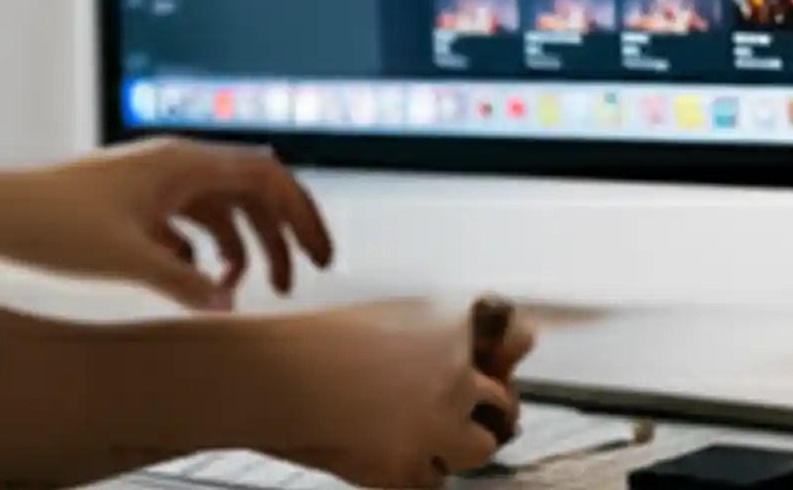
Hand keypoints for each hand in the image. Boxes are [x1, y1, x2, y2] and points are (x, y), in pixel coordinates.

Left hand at [0, 137, 332, 309]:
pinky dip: (201, 253)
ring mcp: (157, 184)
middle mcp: (178, 166)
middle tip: (296, 282)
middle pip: (251, 196)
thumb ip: (186, 282)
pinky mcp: (136, 205)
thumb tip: (229, 308)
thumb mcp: (130, 258)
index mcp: (186, 163)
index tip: (320, 258)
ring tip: (241, 292)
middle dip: (278, 238)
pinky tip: (192, 282)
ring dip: (240, 250)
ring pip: (220, 212)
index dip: (303, 216)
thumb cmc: (56, 223)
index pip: (269, 180)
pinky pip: (188, 224)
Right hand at [253, 299, 535, 488]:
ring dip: (453, 444)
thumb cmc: (321, 342)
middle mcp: (458, 374)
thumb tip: (524, 345)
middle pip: (506, 404)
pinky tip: (377, 446)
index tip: (491, 360)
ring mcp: (439, 425)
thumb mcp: (396, 318)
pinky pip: (435, 481)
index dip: (501, 356)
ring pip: (480, 448)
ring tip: (404, 427)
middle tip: (428, 405)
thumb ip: (452, 336)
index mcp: (455, 325)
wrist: (268, 377)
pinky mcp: (411, 470)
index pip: (520, 338)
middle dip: (478, 410)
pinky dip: (413, 471)